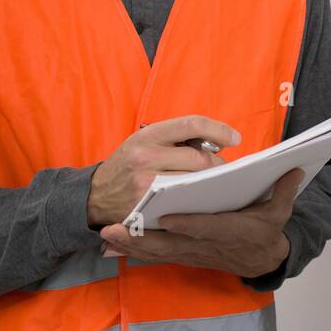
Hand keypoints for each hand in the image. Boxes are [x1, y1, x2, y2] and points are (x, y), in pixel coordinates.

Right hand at [86, 115, 239, 226]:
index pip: (191, 124)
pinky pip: (184, 200)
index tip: (236, 139)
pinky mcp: (147, 206)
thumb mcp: (145, 142)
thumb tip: (218, 141)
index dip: (218, 129)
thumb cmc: (129, 165)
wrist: (95, 196)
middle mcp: (146, 156)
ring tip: (214, 183)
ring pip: (195, 180)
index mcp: (149, 135)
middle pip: (199, 157)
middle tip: (223, 169)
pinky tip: (203, 198)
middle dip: (218, 164)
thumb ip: (176, 139)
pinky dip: (198, 199)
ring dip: (211, 182)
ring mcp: (146, 182)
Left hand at [99, 167, 304, 277]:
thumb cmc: (266, 231)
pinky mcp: (183, 255)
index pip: (207, 228)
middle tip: (115, 229)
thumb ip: (284, 191)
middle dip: (141, 239)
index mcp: (230, 231)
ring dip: (130, 245)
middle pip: (171, 244)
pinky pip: (156, 254)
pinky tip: (112, 246)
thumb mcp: (279, 212)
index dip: (187, 225)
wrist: (260, 261)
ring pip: (158, 251)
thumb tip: (294, 169)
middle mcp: (206, 244)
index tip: (167, 218)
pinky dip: (134, 250)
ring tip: (106, 235)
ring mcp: (192, 252)